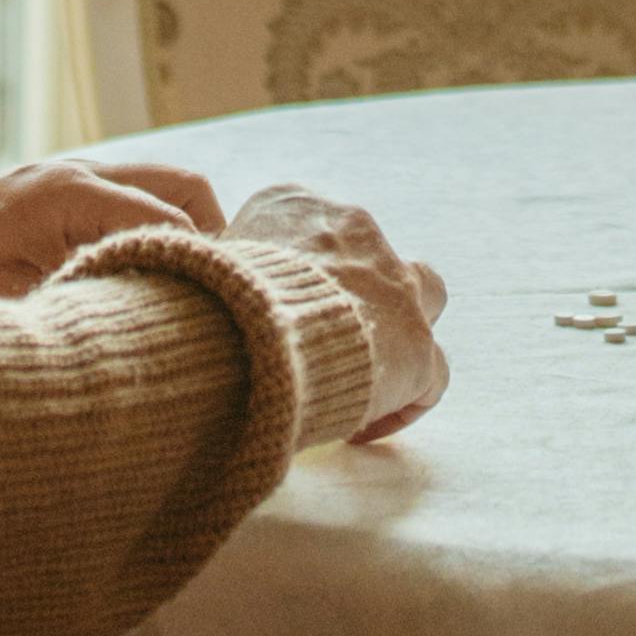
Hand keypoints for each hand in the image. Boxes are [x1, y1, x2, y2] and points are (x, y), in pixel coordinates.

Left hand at [0, 152, 229, 300]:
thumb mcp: (7, 298)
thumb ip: (74, 298)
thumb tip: (138, 321)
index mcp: (71, 195)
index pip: (164, 217)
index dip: (196, 259)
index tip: (210, 303)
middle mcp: (88, 172)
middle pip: (185, 184)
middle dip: (210, 235)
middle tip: (208, 289)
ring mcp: (88, 171)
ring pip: (172, 183)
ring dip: (189, 227)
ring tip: (183, 282)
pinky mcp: (84, 183)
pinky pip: (145, 192)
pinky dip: (164, 222)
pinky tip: (151, 269)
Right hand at [229, 178, 452, 439]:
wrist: (251, 329)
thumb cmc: (212, 296)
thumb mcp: (203, 257)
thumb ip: (223, 267)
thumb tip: (208, 292)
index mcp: (297, 205)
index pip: (308, 228)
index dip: (297, 278)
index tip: (278, 319)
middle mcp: (356, 233)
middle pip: (370, 252)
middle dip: (359, 291)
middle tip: (326, 340)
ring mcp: (394, 286)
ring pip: (426, 294)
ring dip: (401, 327)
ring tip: (366, 372)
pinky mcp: (415, 345)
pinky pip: (431, 375)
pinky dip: (406, 400)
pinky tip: (364, 430)